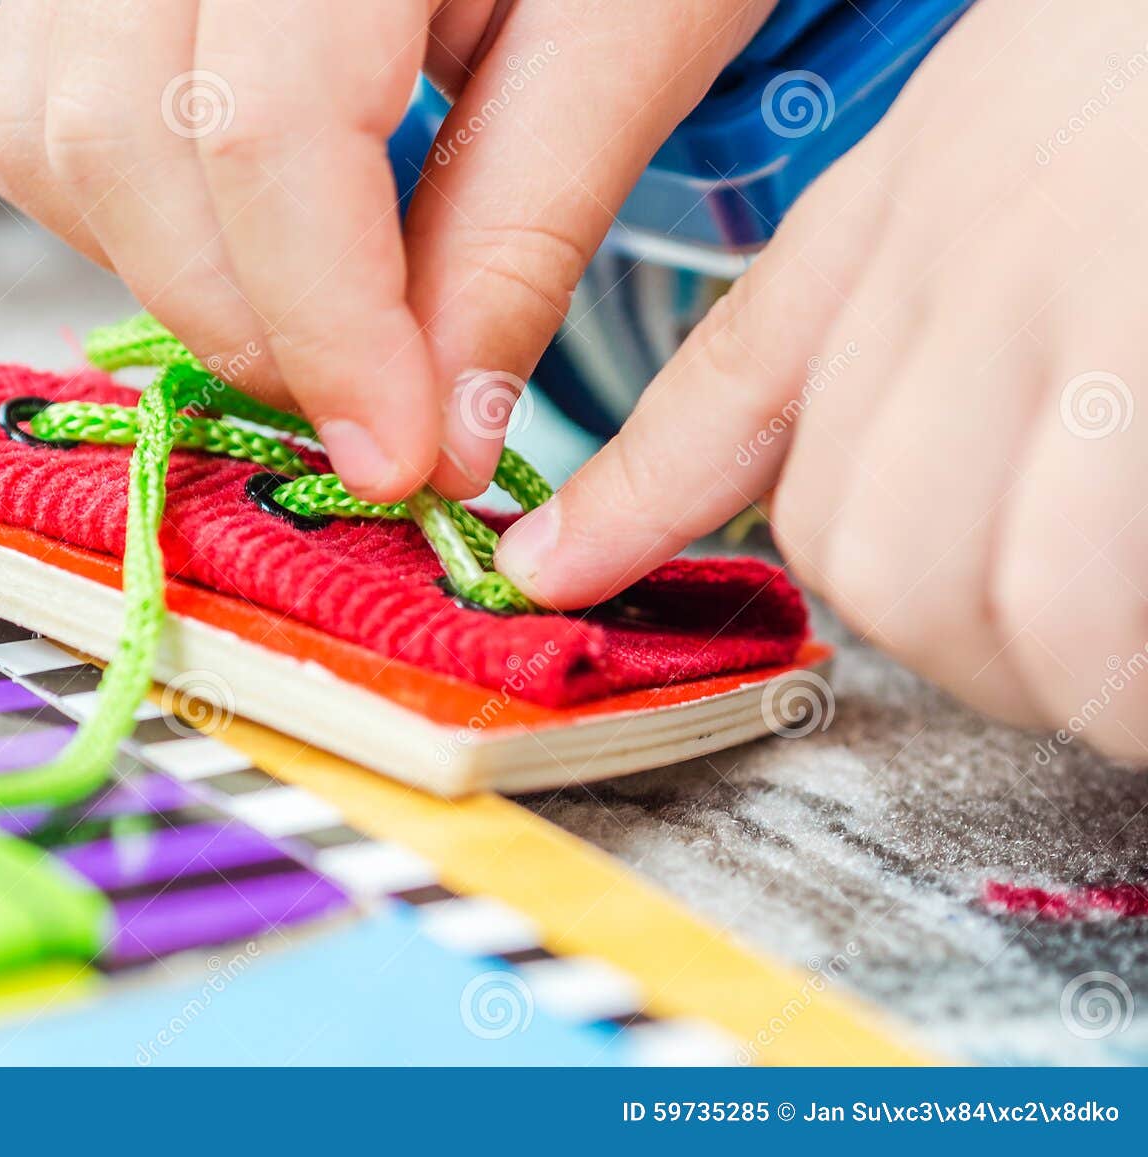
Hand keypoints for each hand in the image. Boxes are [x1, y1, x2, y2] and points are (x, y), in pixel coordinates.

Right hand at [0, 0, 774, 500]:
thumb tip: (442, 438)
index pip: (270, 131)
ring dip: (182, 280)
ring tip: (322, 314)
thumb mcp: (628, 40)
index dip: (328, 329)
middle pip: (126, 147)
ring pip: (51, 138)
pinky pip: (32, 115)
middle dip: (251, 329)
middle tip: (373, 405)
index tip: (403, 457)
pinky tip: (246, 231)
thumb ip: (520, 237)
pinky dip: (126, 219)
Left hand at [495, 0, 1147, 760]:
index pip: (736, 376)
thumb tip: (994, 458)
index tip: (551, 560)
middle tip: (1086, 672)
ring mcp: (1062, 283)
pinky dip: (1118, 670)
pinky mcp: (1137, 340)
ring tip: (1137, 676)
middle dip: (966, 641)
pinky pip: (1067, 585)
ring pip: (945, 582)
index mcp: (934, 187)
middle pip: (854, 533)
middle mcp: (962, 238)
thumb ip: (970, 282)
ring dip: (1061, 674)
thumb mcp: (1056, 128)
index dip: (632, 495)